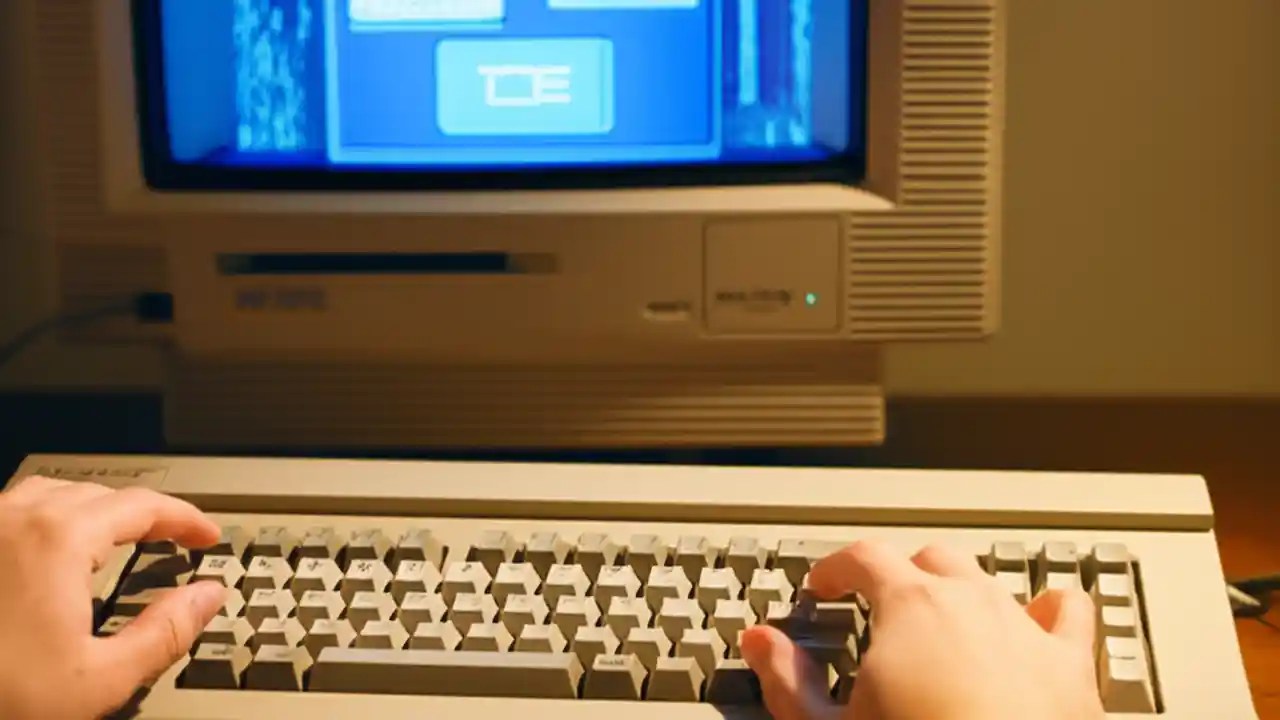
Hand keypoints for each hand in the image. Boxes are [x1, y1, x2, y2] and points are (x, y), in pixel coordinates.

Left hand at [0, 476, 224, 719]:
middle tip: (171, 538)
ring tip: (114, 535)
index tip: (207, 536)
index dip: (186, 519)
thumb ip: (166, 632)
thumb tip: (206, 597)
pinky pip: (7, 514)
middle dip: (142, 513)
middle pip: (96, 493)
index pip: (143, 506)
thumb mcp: (98, 681)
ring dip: (91, 509)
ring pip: (46, 494)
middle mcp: (12, 523)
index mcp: (58, 542)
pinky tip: (45, 554)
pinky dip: (44, 521)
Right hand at [741, 541, 1104, 719]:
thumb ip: (788, 681)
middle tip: (878, 610)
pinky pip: (1068, 611)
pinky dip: (1049, 609)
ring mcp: (1025, 630)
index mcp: (910, 607)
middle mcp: (971, 603)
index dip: (836, 569)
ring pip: (989, 581)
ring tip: (943, 624)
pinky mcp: (1071, 667)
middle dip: (899, 577)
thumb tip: (760, 643)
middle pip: (929, 560)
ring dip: (961, 594)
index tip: (825, 588)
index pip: (863, 556)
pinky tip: (1039, 619)